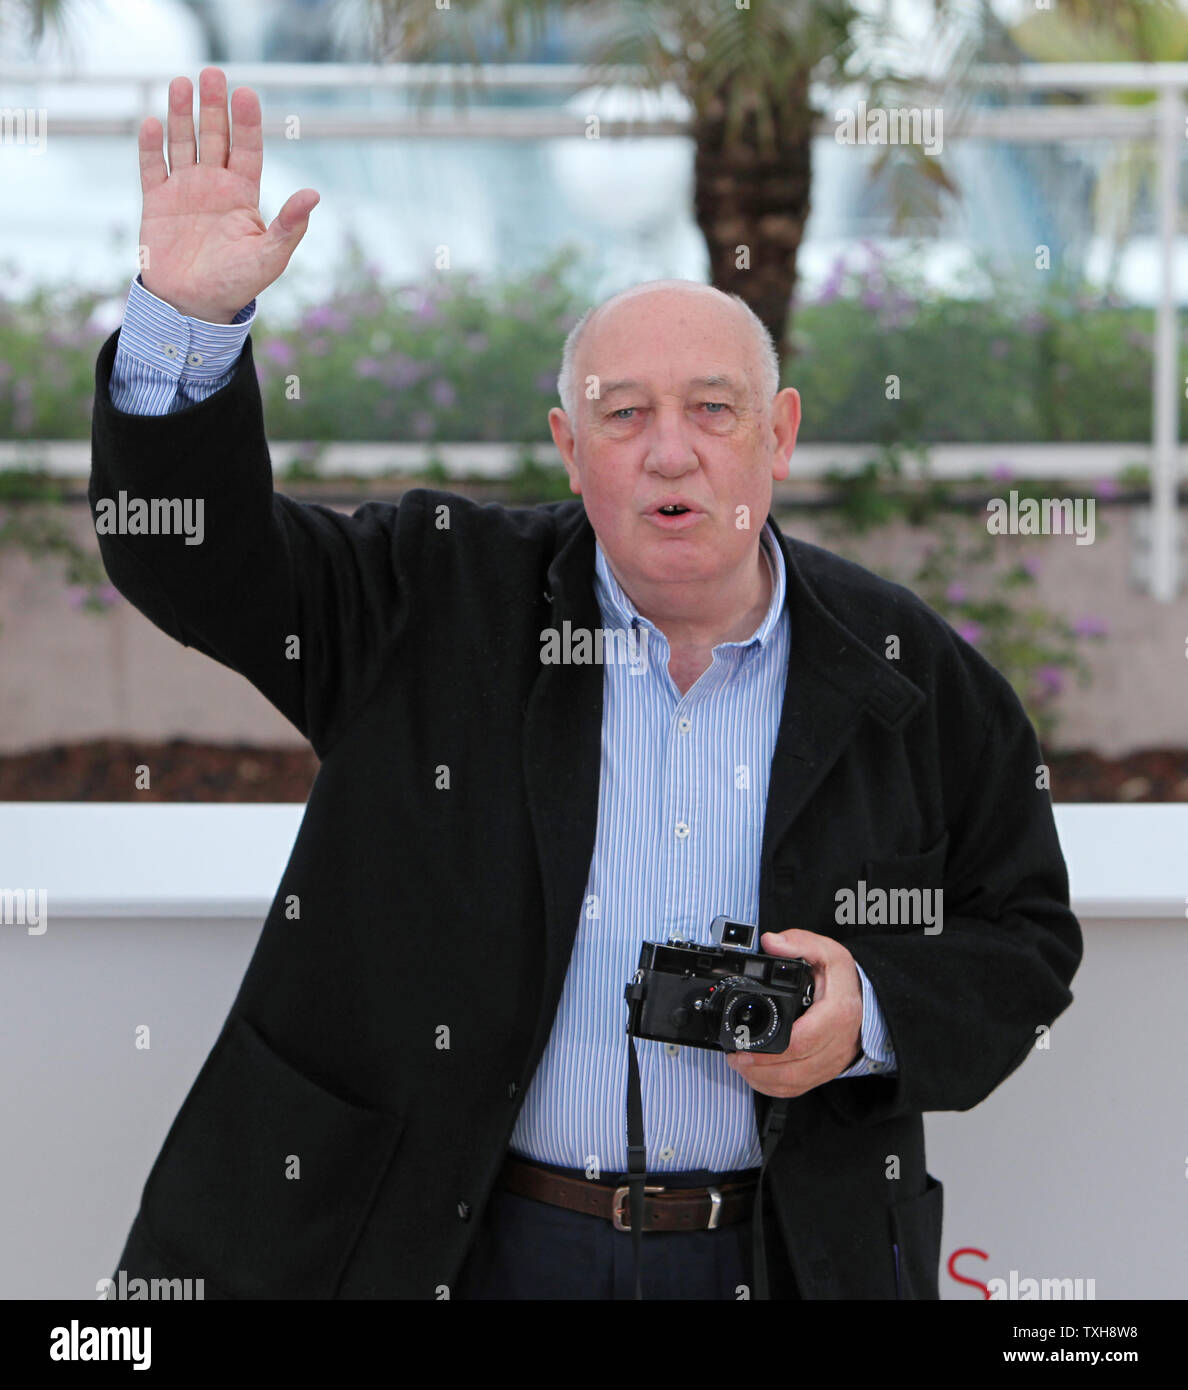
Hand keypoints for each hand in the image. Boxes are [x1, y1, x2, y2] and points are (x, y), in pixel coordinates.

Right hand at [137, 67, 319, 322]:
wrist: (194, 306)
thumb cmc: (237, 284)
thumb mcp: (270, 257)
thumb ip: (289, 225)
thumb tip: (314, 194)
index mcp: (242, 194)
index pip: (246, 149)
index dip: (246, 122)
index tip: (246, 94)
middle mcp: (213, 185)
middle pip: (214, 136)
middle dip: (213, 106)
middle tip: (212, 74)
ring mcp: (183, 190)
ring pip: (183, 143)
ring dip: (182, 115)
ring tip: (181, 83)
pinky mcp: (156, 201)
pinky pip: (152, 167)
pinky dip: (150, 147)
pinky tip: (152, 123)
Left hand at [725, 929, 863, 1098]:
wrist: (867, 1001)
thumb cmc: (844, 979)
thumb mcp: (826, 951)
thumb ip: (799, 942)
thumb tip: (771, 942)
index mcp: (837, 1013)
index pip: (803, 1040)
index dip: (772, 1050)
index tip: (746, 1047)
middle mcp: (837, 1042)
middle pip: (796, 1068)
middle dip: (760, 1068)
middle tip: (736, 1058)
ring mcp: (832, 1060)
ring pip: (796, 1083)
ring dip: (764, 1080)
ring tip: (741, 1066)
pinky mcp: (827, 1070)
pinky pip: (800, 1088)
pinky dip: (776, 1087)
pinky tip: (758, 1076)